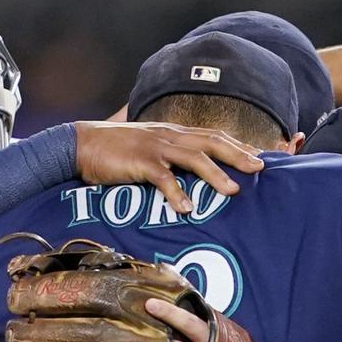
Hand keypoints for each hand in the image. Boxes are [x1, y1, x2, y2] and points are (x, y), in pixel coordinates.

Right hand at [72, 121, 270, 212]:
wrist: (81, 144)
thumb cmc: (115, 149)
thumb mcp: (149, 147)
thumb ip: (170, 156)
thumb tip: (188, 172)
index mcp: (174, 133)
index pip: (213, 135)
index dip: (238, 146)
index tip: (259, 157)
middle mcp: (170, 136)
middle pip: (212, 142)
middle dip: (238, 155)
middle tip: (260, 168)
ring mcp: (156, 147)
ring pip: (194, 158)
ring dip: (215, 175)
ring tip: (233, 191)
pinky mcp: (140, 162)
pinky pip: (163, 178)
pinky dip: (176, 193)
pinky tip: (187, 208)